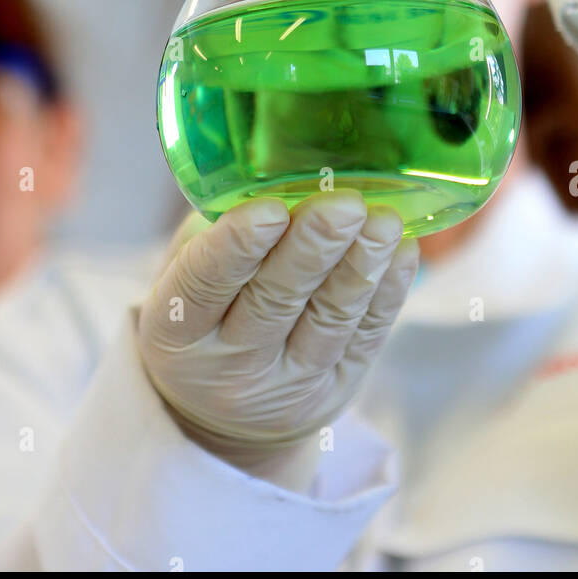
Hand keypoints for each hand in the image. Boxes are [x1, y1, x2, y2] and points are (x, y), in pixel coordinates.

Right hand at [137, 192, 418, 489]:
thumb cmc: (207, 311)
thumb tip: (277, 169)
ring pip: (328, 320)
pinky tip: (401, 252)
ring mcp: (285, 384)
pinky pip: (366, 338)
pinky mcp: (334, 389)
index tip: (269, 209)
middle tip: (343, 206)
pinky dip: (387, 292)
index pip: (203, 284)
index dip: (236, 247)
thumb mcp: (187, 273)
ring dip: (360, 265)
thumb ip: (220, 228)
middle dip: (313, 248)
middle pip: (274, 301)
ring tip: (384, 221)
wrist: (222, 409)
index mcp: (175, 328)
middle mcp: (227, 365)